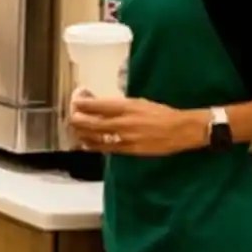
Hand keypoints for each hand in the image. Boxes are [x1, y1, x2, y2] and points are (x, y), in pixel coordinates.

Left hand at [70, 95, 209, 155]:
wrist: (180, 129)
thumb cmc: (160, 112)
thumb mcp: (138, 102)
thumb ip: (119, 105)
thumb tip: (102, 106)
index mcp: (125, 106)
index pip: (96, 105)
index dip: (82, 104)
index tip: (75, 101)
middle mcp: (122, 122)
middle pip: (91, 122)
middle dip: (77, 119)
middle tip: (72, 116)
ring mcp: (124, 137)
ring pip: (95, 136)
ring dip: (82, 133)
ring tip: (75, 129)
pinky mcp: (129, 149)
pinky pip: (106, 148)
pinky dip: (93, 146)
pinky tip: (85, 144)